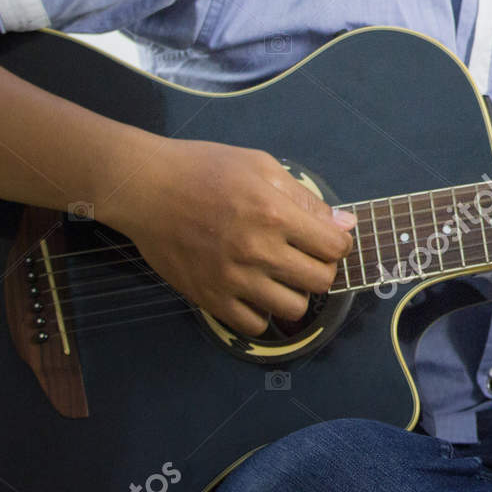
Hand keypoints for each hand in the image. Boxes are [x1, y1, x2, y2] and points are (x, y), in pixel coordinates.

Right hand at [101, 138, 356, 336]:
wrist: (146, 188)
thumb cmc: (206, 169)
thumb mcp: (262, 167)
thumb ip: (306, 198)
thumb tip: (345, 223)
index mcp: (275, 215)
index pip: (335, 247)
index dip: (339, 243)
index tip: (328, 238)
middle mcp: (257, 252)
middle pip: (321, 281)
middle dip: (322, 268)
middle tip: (306, 256)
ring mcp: (232, 280)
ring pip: (292, 308)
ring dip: (295, 292)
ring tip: (280, 274)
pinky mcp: (208, 298)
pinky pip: (254, 325)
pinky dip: (262, 312)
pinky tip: (256, 290)